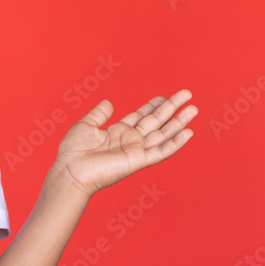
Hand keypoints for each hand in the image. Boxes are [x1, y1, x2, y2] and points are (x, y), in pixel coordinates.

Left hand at [50, 89, 196, 196]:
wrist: (70, 171)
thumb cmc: (73, 152)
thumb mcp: (85, 125)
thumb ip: (99, 114)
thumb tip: (108, 102)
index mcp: (118, 132)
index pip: (141, 116)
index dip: (153, 106)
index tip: (165, 96)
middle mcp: (130, 141)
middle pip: (156, 121)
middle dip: (172, 108)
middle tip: (187, 94)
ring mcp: (136, 151)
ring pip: (163, 134)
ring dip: (179, 122)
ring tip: (193, 109)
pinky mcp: (139, 161)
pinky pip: (161, 151)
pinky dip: (175, 143)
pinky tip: (188, 132)